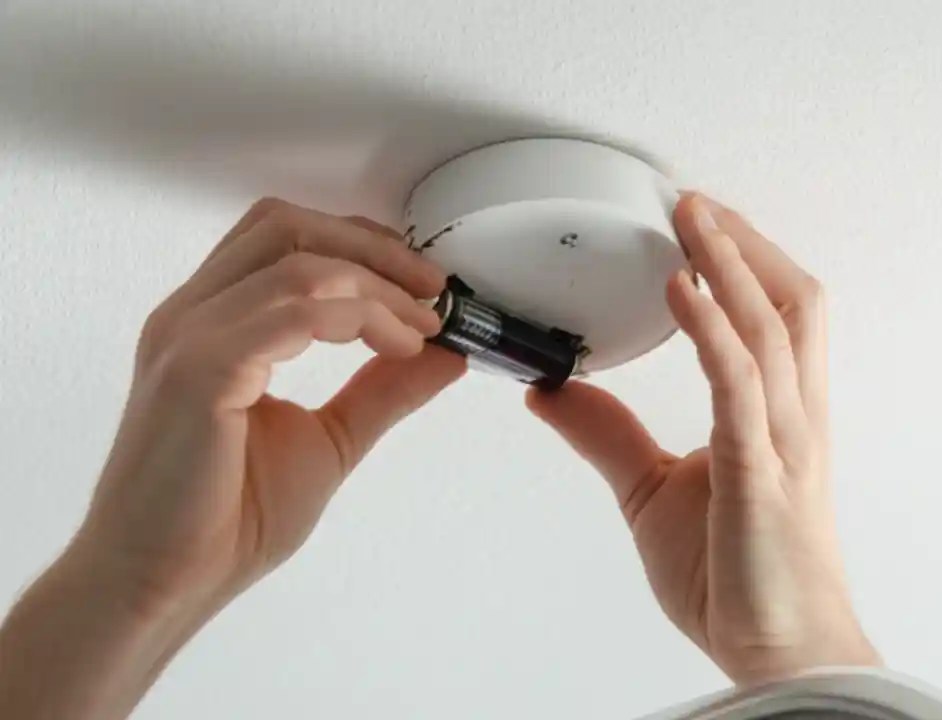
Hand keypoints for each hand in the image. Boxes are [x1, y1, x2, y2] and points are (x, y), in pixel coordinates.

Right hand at [77, 198, 464, 611]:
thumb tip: (444, 353)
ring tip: (425, 326)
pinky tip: (395, 347)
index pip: (284, 237)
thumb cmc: (224, 521)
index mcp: (212, 322)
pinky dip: (358, 318)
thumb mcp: (329, 438)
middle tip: (434, 290)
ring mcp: (190, 337)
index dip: (363, 245)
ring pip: (298, 263)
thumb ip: (382, 390)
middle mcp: (193, 315)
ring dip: (378, 285)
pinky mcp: (199, 370)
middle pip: (286, 225)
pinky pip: (292, 312)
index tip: (426, 287)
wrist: (164, 586)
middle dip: (373, 246)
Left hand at [529, 194, 878, 683]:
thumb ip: (609, 434)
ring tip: (690, 215)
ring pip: (772, 325)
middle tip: (694, 200)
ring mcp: (783, 440)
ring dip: (729, 261)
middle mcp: (793, 418)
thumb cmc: (739, 580)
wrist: (779, 652)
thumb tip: (553, 390)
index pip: (779, 318)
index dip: (746, 262)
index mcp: (778, 419)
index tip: (702, 222)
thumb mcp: (652, 493)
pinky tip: (679, 288)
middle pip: (792, 301)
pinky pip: (740, 381)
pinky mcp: (760, 470)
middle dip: (747, 243)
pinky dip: (710, 326)